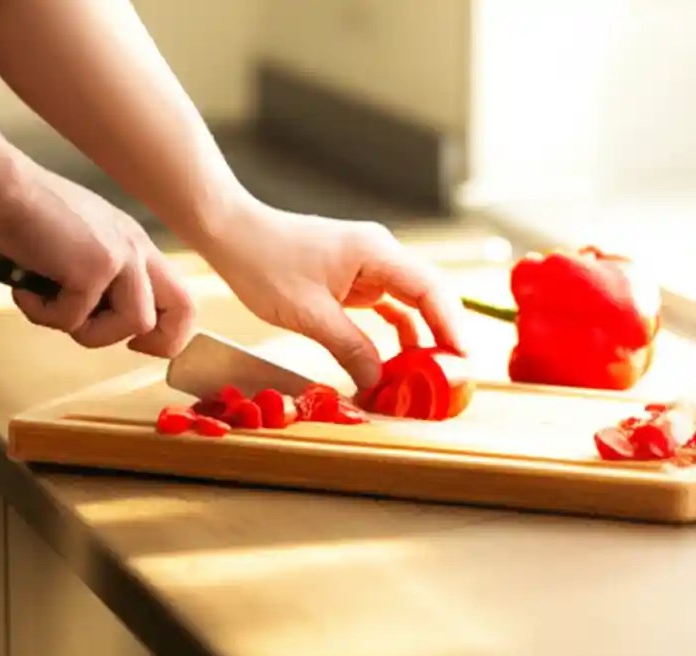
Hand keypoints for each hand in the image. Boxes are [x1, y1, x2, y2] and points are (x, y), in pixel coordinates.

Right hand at [0, 158, 193, 356]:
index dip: (167, 330)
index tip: (137, 344)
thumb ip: (97, 274)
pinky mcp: (94, 268)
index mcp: (134, 244)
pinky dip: (42, 313)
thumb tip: (94, 319)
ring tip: (48, 304)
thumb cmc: (22, 215)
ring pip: (131, 325)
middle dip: (161, 342)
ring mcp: (121, 257)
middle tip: (132, 349)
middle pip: (183, 309)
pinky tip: (23, 286)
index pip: (180, 294)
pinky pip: (74, 319)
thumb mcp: (77, 243)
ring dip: (84, 329)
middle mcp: (136, 249)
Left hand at [199, 201, 466, 389]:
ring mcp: (370, 265)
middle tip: (455, 376)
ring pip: (411, 303)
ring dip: (422, 337)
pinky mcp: (355, 277)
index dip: (452, 326)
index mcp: (377, 252)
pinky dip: (397, 332)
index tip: (463, 361)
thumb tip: (379, 382)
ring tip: (431, 376)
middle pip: (430, 295)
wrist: (232, 233)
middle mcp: (381, 254)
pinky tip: (401, 360)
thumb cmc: (265, 264)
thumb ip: (350, 347)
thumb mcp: (309, 314)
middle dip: (445, 335)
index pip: (431, 290)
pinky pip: (388, 306)